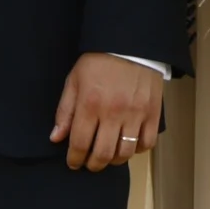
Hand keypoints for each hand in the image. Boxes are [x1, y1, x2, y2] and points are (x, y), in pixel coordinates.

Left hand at [52, 55, 162, 172]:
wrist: (130, 43)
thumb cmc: (98, 62)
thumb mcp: (74, 80)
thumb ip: (65, 111)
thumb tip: (56, 138)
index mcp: (90, 104)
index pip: (80, 143)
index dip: (74, 159)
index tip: (73, 162)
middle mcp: (113, 112)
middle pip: (103, 154)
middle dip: (93, 164)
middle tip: (89, 163)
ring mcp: (136, 114)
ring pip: (125, 153)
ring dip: (114, 160)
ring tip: (108, 156)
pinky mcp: (153, 113)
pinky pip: (147, 143)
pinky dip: (137, 150)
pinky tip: (129, 145)